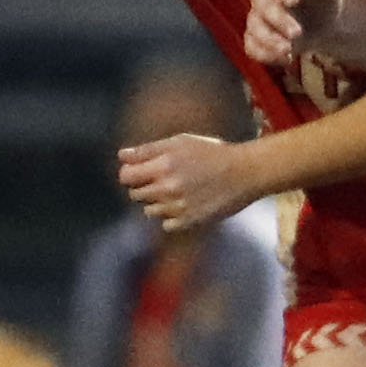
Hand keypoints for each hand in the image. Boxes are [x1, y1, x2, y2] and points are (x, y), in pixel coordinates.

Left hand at [117, 133, 254, 232]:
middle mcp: (167, 188)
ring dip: (157, 202)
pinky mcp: (188, 222)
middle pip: (134, 194)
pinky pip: (166, 224)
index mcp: (163, 165)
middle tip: (163, 179)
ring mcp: (177, 207)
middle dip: (143, 187)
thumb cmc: (212, 153)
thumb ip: (148, 150)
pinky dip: (172, 217)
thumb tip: (121, 156)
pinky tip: (187, 204)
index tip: (141, 171)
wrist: (245, 173)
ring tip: (178, 191)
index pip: (125, 176)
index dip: (130, 172)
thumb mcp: (180, 142)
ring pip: (149, 211)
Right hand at [244, 0, 343, 65]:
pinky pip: (251, 47)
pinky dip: (266, 55)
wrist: (321, 24)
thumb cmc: (323, 1)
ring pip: (254, 29)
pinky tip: (286, 59)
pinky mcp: (256, 39)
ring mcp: (257, 19)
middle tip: (297, 33)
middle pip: (263, 6)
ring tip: (289, 50)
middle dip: (278, 20)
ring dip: (269, 41)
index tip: (293, 1)